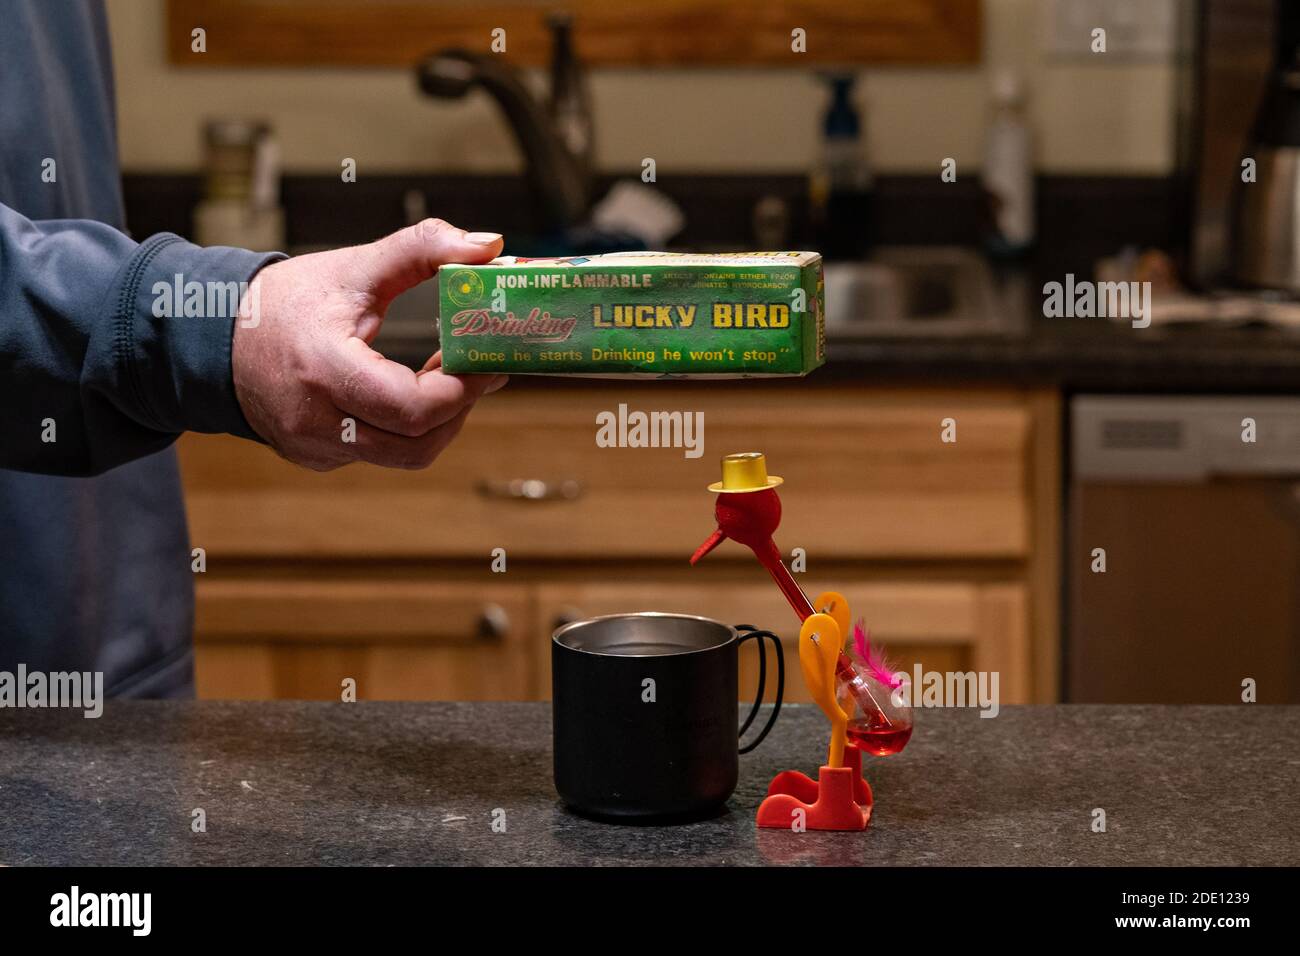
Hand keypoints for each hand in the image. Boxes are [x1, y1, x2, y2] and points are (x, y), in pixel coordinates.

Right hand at [232, 219, 506, 470]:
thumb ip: (422, 249)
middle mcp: (316, 420)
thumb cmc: (286, 300)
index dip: (461, 390)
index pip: (413, 407)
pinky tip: (408, 392)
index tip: (484, 360)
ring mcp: (315, 447)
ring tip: (445, 379)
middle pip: (417, 443)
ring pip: (404, 456)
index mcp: (322, 368)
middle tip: (476, 370)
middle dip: (459, 408)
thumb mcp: (354, 267)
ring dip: (438, 421)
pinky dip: (406, 428)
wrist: (214, 337)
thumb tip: (488, 244)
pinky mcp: (317, 458)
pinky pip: (379, 453)